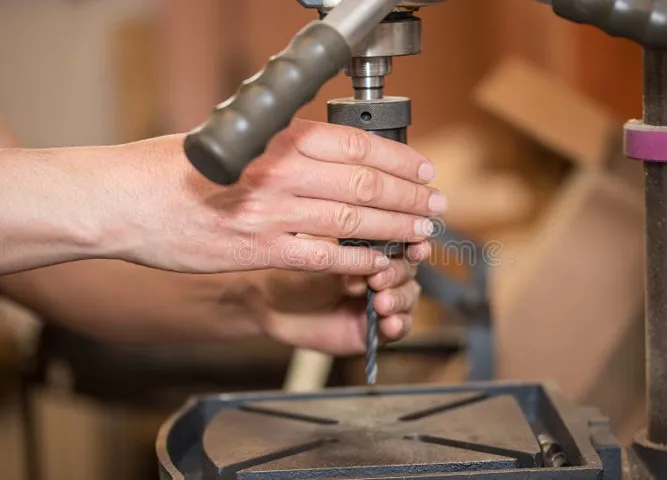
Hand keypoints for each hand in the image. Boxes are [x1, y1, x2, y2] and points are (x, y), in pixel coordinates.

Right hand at [113, 119, 444, 274]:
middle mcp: (281, 173)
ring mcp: (273, 213)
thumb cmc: (171, 168)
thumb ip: (278, 146)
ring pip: (352, 220)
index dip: (397, 160)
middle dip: (408, 196)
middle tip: (434, 205)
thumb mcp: (233, 141)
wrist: (123, 202)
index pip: (355, 146)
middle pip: (364, 183)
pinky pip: (323, 256)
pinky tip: (379, 264)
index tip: (422, 170)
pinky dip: (358, 260)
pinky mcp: (260, 250)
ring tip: (420, 233)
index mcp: (276, 140)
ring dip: (394, 228)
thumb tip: (320, 150)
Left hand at [253, 241, 429, 354]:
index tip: (417, 248)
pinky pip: (399, 327)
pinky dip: (398, 324)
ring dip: (399, 298)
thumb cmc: (295, 271)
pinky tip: (389, 323)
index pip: (404, 240)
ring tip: (381, 303)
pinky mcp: (377, 329)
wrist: (273, 305)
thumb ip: (351, 260)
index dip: (414, 243)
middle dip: (398, 273)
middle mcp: (383, 270)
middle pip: (409, 268)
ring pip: (408, 296)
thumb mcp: (323, 258)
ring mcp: (382, 299)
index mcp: (374, 245)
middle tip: (378, 280)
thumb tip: (376, 266)